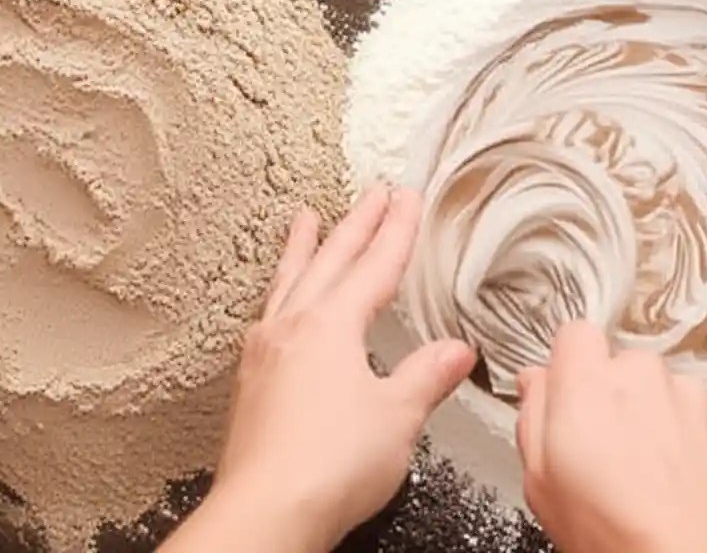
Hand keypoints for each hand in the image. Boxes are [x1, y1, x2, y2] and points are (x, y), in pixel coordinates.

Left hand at [163, 184, 476, 552]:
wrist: (265, 513)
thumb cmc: (326, 468)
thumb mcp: (397, 417)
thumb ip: (427, 377)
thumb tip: (455, 353)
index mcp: (331, 327)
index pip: (373, 266)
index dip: (396, 230)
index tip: (407, 200)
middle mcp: (292, 330)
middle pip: (329, 261)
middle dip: (355, 224)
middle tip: (372, 194)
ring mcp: (264, 354)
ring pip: (288, 282)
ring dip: (304, 248)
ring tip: (305, 221)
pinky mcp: (251, 384)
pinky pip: (269, 315)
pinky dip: (281, 292)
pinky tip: (281, 304)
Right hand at [517, 321, 706, 552]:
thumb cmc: (618, 534)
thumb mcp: (541, 481)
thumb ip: (533, 414)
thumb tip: (535, 382)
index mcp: (588, 385)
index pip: (574, 333)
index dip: (568, 365)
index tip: (567, 396)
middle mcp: (642, 376)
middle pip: (617, 362)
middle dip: (608, 395)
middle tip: (603, 450)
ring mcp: (687, 393)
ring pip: (656, 386)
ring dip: (649, 414)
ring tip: (644, 471)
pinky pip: (690, 408)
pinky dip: (682, 432)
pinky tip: (672, 476)